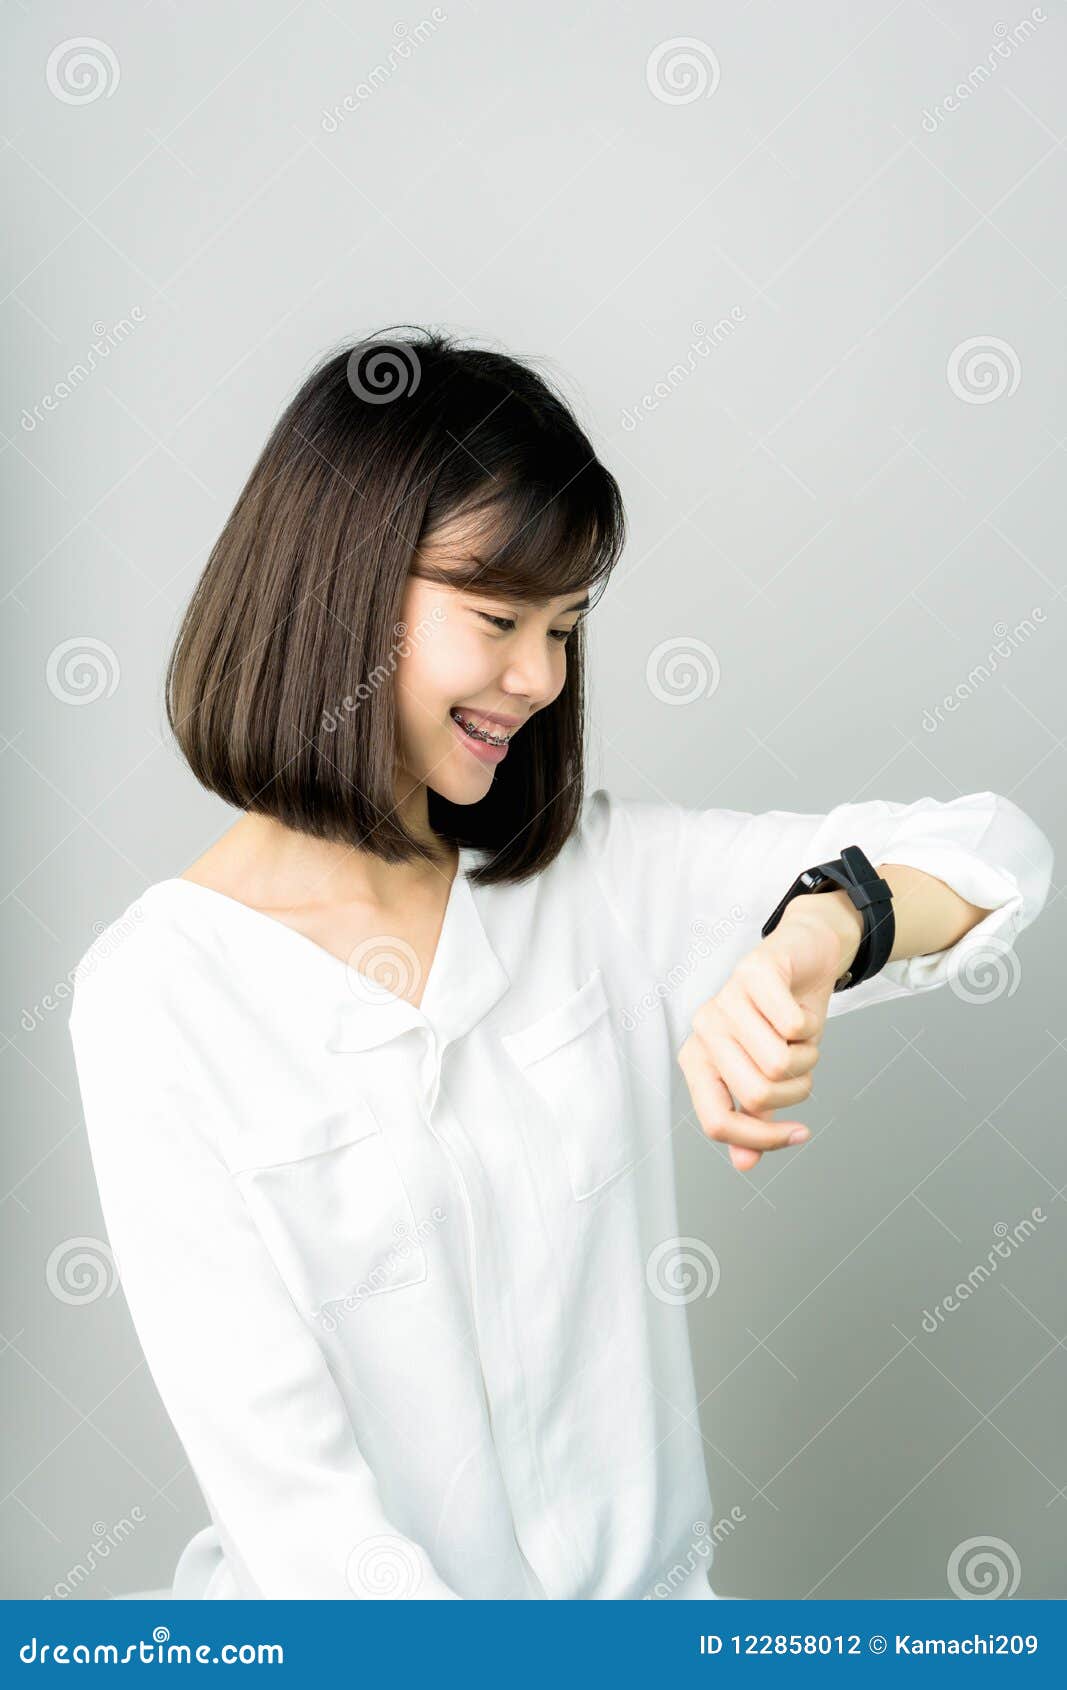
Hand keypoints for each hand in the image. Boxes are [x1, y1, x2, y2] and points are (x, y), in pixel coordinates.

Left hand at [677, 892, 862, 1171]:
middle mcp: (703, 1030)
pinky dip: (810, 1027)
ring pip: (780, 1063)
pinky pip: (793, 1026)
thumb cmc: (781, 1021)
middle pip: (757, 1094)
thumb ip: (752, 1117)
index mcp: (698, 1061)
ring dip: (807, 1056)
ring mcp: (725, 998)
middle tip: (801, 1065)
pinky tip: (801, 1009)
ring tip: (798, 1036)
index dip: (762, 1139)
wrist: (805, 958)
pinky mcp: (754, 971)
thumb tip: (743, 1163)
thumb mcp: (767, 1074)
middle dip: (796, 1090)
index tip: (799, 1135)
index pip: (717, 1122)